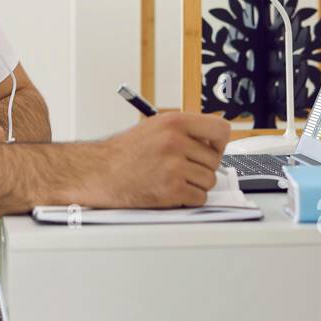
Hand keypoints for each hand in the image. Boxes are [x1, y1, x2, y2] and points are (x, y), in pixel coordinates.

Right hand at [86, 112, 229, 208]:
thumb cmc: (124, 152)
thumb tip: (214, 140)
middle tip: (183, 168)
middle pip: (215, 160)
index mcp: (174, 122)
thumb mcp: (156, 127)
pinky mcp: (171, 189)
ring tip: (173, 179)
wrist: (100, 172)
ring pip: (209, 181)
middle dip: (202, 167)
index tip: (211, 149)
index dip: (219, 143)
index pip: (221, 129)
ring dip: (195, 185)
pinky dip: (188, 199)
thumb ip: (185, 131)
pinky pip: (199, 198)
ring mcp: (174, 166)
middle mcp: (175, 141)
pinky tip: (171, 191)